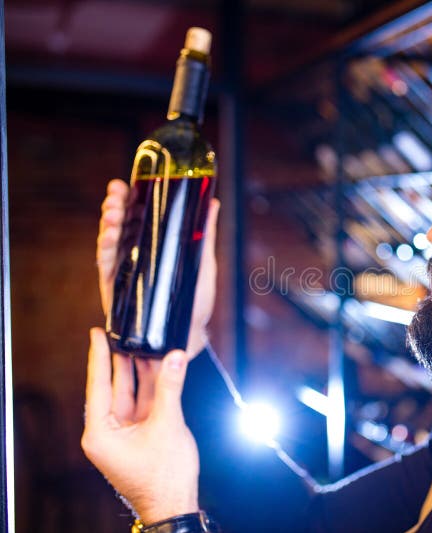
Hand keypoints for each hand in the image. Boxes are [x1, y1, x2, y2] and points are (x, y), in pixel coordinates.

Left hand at [82, 328, 199, 523]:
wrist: (174, 505)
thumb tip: (173, 358)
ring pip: (129, 395)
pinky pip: (142, 406)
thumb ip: (169, 387)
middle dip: (121, 361)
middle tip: (122, 333)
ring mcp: (123, 435)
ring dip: (140, 373)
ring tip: (144, 345)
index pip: (98, 386)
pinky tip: (159, 369)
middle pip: (113, 388)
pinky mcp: (138, 437)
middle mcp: (107, 433)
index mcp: (100, 433)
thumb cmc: (164, 477)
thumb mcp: (168, 425)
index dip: (99, 357)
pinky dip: (151, 389)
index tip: (97, 334)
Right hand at [97, 179, 220, 357]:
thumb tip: (213, 201)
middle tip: (117, 193)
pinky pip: (106, 264)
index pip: (138, 214)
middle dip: (116, 204)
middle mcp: (136, 253)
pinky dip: (105, 248)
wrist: (188, 337)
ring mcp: (124, 269)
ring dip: (108, 222)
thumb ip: (206, 234)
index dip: (129, 197)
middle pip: (121, 223)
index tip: (127, 183)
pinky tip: (110, 235)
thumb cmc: (196, 301)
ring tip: (113, 212)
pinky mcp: (115, 288)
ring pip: (110, 240)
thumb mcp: (204, 264)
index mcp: (154, 244)